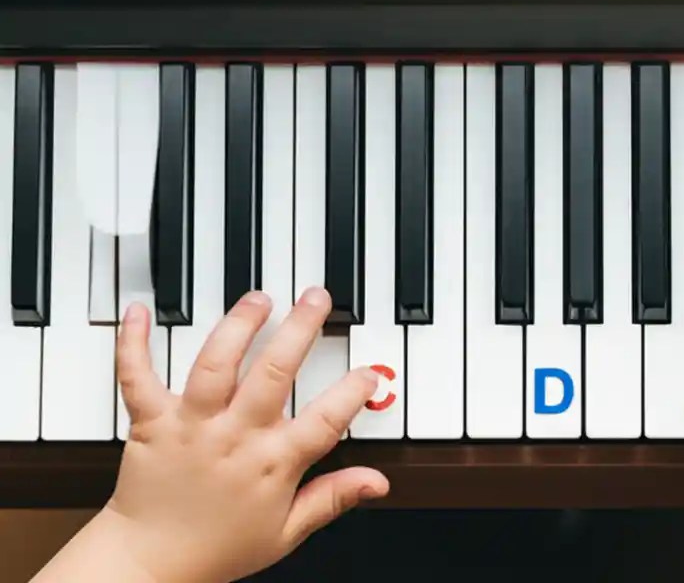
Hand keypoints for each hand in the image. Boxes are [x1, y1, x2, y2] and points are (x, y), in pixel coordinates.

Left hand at [35, 287, 388, 582]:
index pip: (325, 421)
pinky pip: (138, 377)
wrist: (150, 563)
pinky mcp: (151, 422)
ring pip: (216, 364)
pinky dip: (135, 343)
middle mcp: (234, 437)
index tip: (369, 373)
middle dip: (299, 329)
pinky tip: (141, 313)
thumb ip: (333, 498)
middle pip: (273, 373)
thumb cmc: (216, 548)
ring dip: (238, 325)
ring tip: (258, 299)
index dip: (353, 393)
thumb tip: (378, 481)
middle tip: (316, 298)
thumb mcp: (287, 531)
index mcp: (272, 464)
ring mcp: (192, 425)